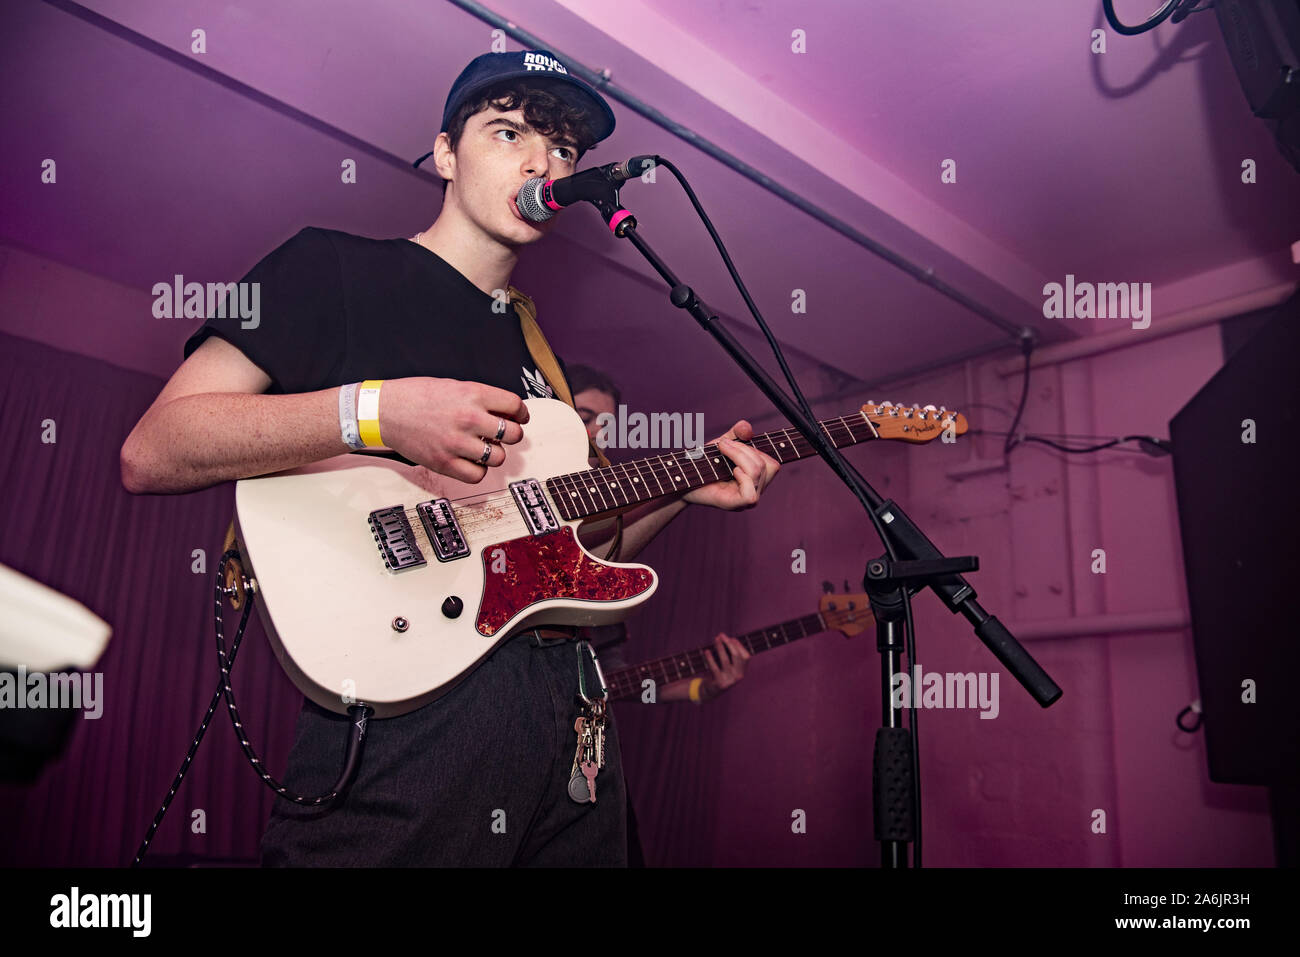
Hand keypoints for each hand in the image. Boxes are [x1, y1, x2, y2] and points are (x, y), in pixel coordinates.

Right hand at [377, 377, 528, 482]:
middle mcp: (469, 418)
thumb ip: (480, 398)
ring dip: (494, 454)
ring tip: (482, 448)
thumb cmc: (415, 396)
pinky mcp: (444, 462)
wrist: (384, 411)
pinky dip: (478, 470)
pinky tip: (470, 461)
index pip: (515, 406)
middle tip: (501, 435)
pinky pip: (478, 475)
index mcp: (473, 394)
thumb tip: (504, 413)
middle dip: (511, 435)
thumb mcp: (453, 386)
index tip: (518, 418)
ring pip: (498, 457)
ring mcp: (457, 442)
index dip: (520, 414)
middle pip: (513, 435)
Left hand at [682, 420, 779, 509]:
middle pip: (767, 466)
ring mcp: (745, 500)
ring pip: (758, 474)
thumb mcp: (723, 444)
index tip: (736, 440)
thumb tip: (747, 428)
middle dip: (744, 449)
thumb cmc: (703, 463)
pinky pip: (750, 494)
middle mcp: (754, 490)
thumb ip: (737, 434)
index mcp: (756, 478)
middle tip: (722, 444)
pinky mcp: (734, 505)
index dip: (758, 449)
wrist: (681, 478)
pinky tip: (732, 471)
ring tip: (722, 450)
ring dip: (740, 456)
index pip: (772, 465)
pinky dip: (743, 477)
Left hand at [702, 633, 749, 696]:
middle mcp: (738, 676)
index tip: (731, 638)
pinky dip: (710, 658)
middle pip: (736, 656)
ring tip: (715, 639)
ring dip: (720, 647)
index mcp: (743, 671)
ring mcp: (730, 681)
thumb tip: (726, 638)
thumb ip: (729, 655)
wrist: (711, 691)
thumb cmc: (719, 673)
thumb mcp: (728, 666)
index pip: (746, 656)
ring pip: (725, 660)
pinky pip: (714, 668)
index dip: (739, 646)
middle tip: (721, 635)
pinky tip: (707, 651)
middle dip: (728, 643)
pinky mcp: (720, 684)